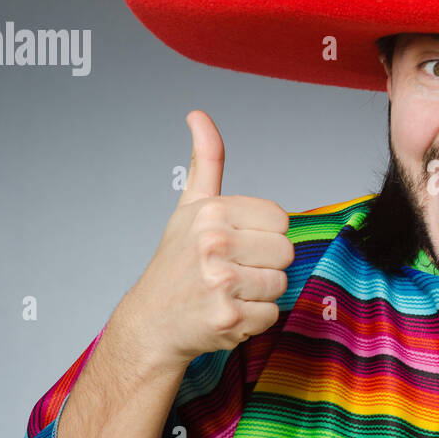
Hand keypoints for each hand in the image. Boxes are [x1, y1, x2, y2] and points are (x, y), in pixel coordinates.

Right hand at [120, 110, 293, 368]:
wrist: (152, 322)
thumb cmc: (176, 263)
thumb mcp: (190, 207)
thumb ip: (206, 161)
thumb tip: (198, 115)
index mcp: (212, 212)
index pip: (280, 220)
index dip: (263, 235)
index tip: (236, 245)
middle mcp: (214, 243)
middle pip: (286, 252)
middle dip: (265, 265)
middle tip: (232, 271)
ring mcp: (220, 282)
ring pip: (281, 284)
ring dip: (260, 294)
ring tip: (228, 292)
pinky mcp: (227, 318)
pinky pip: (272, 315)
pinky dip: (253, 321)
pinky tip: (226, 313)